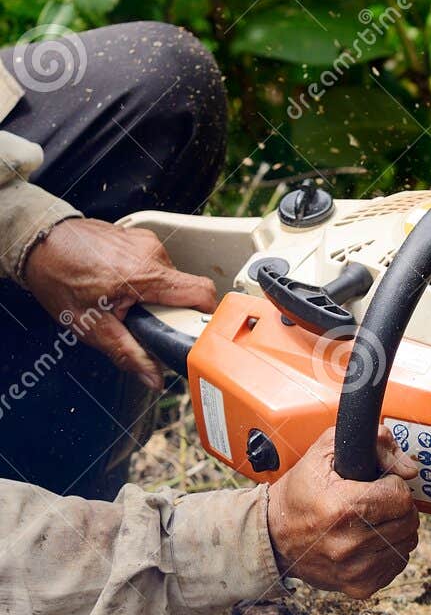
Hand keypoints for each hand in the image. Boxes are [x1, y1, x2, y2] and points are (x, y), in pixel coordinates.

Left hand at [22, 218, 218, 390]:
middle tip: (145, 320)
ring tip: (128, 301)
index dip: (209, 315)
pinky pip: (159, 266)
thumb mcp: (91, 325)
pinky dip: (148, 281)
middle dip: (171, 311)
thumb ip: (127, 353)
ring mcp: (147, 242)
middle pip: (187, 290)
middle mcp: (152, 253)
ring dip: (158, 296)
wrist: (37, 242)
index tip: (200, 331)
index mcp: (145, 274)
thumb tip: (153, 377)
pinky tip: (123, 285)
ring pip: (172, 279)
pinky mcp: (140, 238)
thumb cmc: (58, 276)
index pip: (202, 293)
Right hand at [266, 428, 420, 598]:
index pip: (401, 496)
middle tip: (376, 502)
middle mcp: (349, 544)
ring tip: (372, 520)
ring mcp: (355, 570)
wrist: (273, 537)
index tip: (377, 484)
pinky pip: (398, 563)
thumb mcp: (325, 453)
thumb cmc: (300, 492)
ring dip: (396, 528)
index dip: (392, 485)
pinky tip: (369, 540)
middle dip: (397, 506)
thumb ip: (374, 443)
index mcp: (341, 508)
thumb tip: (409, 468)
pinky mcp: (360, 587)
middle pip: (409, 520)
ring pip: (408, 542)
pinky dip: (390, 550)